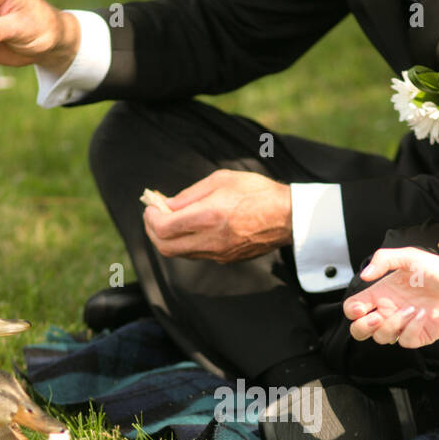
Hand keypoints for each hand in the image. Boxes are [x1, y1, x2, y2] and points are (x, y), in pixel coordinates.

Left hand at [143, 170, 291, 263]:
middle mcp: (210, 239)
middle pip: (166, 247)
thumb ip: (190, 194)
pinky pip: (196, 254)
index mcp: (208, 216)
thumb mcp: (221, 180)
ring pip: (179, 253)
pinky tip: (189, 227)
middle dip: (153, 232)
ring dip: (168, 239)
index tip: (151, 206)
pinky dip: (185, 242)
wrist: (287, 216)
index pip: (164, 227)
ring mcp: (218, 253)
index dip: (151, 218)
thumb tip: (168, 204)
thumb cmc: (257, 192)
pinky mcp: (226, 259)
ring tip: (170, 220)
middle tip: (153, 216)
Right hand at [344, 248, 438, 347]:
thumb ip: (385, 259)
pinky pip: (405, 341)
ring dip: (394, 324)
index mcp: (382, 293)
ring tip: (412, 308)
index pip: (354, 308)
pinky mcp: (419, 335)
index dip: (353, 312)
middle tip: (376, 316)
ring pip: (382, 337)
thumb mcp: (410, 257)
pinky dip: (412, 328)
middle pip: (360, 331)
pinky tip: (423, 315)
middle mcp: (389, 310)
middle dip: (362, 327)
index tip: (363, 307)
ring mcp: (403, 325)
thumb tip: (365, 274)